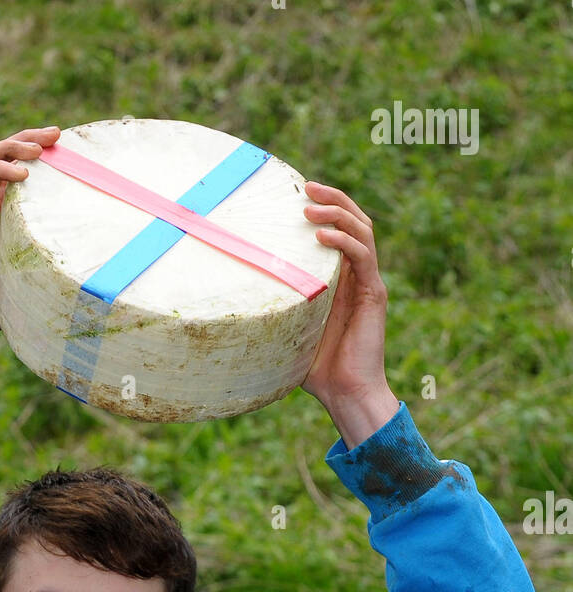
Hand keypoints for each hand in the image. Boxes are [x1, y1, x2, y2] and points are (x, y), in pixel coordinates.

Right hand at [0, 125, 61, 347]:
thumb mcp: (29, 272)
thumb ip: (45, 259)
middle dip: (25, 137)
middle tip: (56, 134)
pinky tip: (24, 174)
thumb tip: (84, 270)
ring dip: (10, 146)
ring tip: (39, 148)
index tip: (58, 144)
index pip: (5, 166)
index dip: (28, 149)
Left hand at [300, 182, 398, 443]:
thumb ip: (274, 311)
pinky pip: (363, 257)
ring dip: (337, 212)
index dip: (323, 207)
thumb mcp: (288, 330)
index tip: (296, 193)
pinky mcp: (374, 294)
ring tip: (311, 206)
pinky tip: (322, 236)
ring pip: (361, 230)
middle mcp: (357, 276)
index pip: (338, 230)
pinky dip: (344, 241)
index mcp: (340, 280)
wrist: (346, 394)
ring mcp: (367, 283)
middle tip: (305, 186)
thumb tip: (229, 307)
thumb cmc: (316, 370)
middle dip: (332, 198)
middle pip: (353, 220)